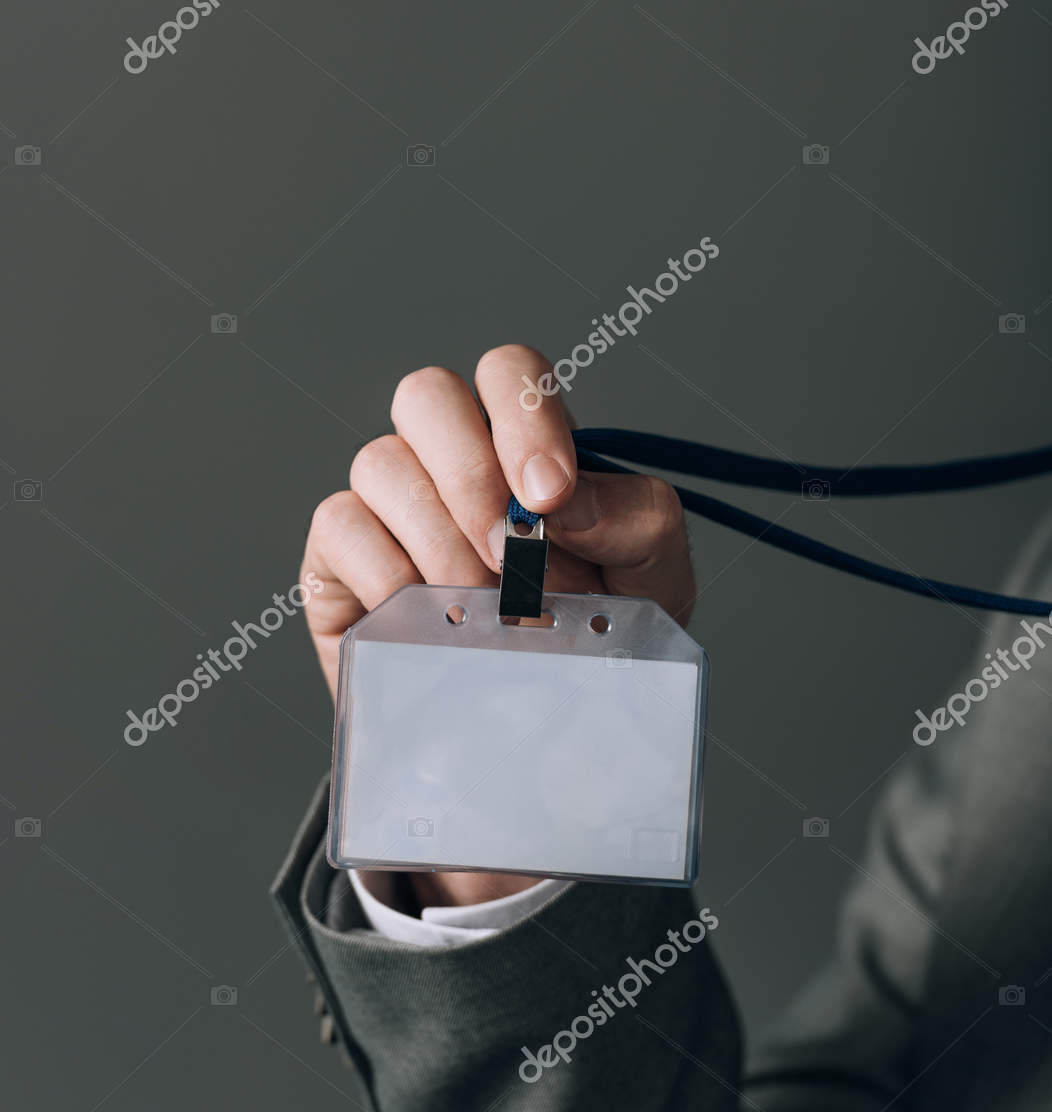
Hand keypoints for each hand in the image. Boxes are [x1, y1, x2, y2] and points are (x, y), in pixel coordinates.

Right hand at [300, 343, 695, 906]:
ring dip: (441, 541)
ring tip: (483, 612)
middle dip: (471, 472)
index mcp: (522, 444)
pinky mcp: (338, 559)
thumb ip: (634, 517)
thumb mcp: (653, 577)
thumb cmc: (596, 637)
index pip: (508, 374)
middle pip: (426, 395)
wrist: (544, 738)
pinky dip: (390, 574)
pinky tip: (431, 622)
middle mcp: (447, 458)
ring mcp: (386, 504)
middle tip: (508, 557)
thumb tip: (559, 496)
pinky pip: (340, 525)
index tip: (548, 497)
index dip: (524, 418)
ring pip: (380, 462)